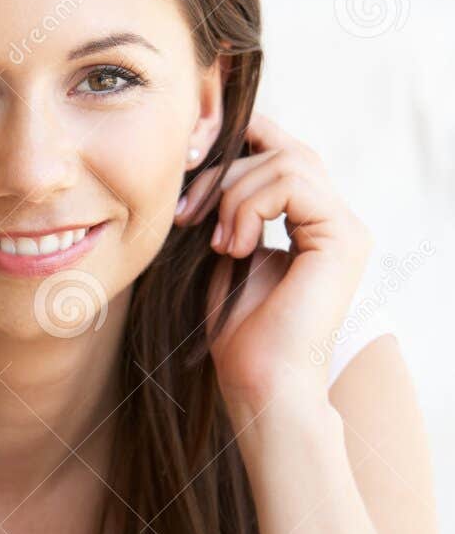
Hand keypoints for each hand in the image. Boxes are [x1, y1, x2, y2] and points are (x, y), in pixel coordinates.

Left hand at [173, 110, 371, 418]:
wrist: (260, 385)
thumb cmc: (240, 338)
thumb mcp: (227, 257)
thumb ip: (232, 212)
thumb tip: (208, 165)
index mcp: (313, 224)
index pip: (281, 151)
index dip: (234, 151)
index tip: (188, 194)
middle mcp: (336, 221)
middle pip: (283, 149)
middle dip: (223, 174)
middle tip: (188, 216)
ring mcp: (345, 229)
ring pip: (287, 160)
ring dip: (233, 196)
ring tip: (218, 245)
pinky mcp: (342, 238)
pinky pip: (292, 182)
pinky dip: (250, 208)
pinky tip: (235, 249)